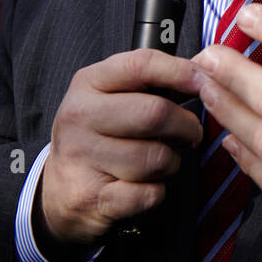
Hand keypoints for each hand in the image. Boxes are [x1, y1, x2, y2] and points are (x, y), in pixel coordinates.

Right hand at [38, 50, 202, 245]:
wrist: (57, 190)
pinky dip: (157, 192)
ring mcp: (81, 157)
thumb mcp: (110, 97)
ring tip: (159, 161)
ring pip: (157, 157)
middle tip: (190, 134)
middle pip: (155, 113)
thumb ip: (150, 82)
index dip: (181, 72)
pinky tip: (143, 186)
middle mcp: (80, 116)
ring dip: (171, 163)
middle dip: (185, 126)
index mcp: (88, 83)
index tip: (203, 81)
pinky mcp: (92, 197)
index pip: (141, 65)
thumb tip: (201, 72)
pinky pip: (150, 193)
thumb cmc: (96, 137)